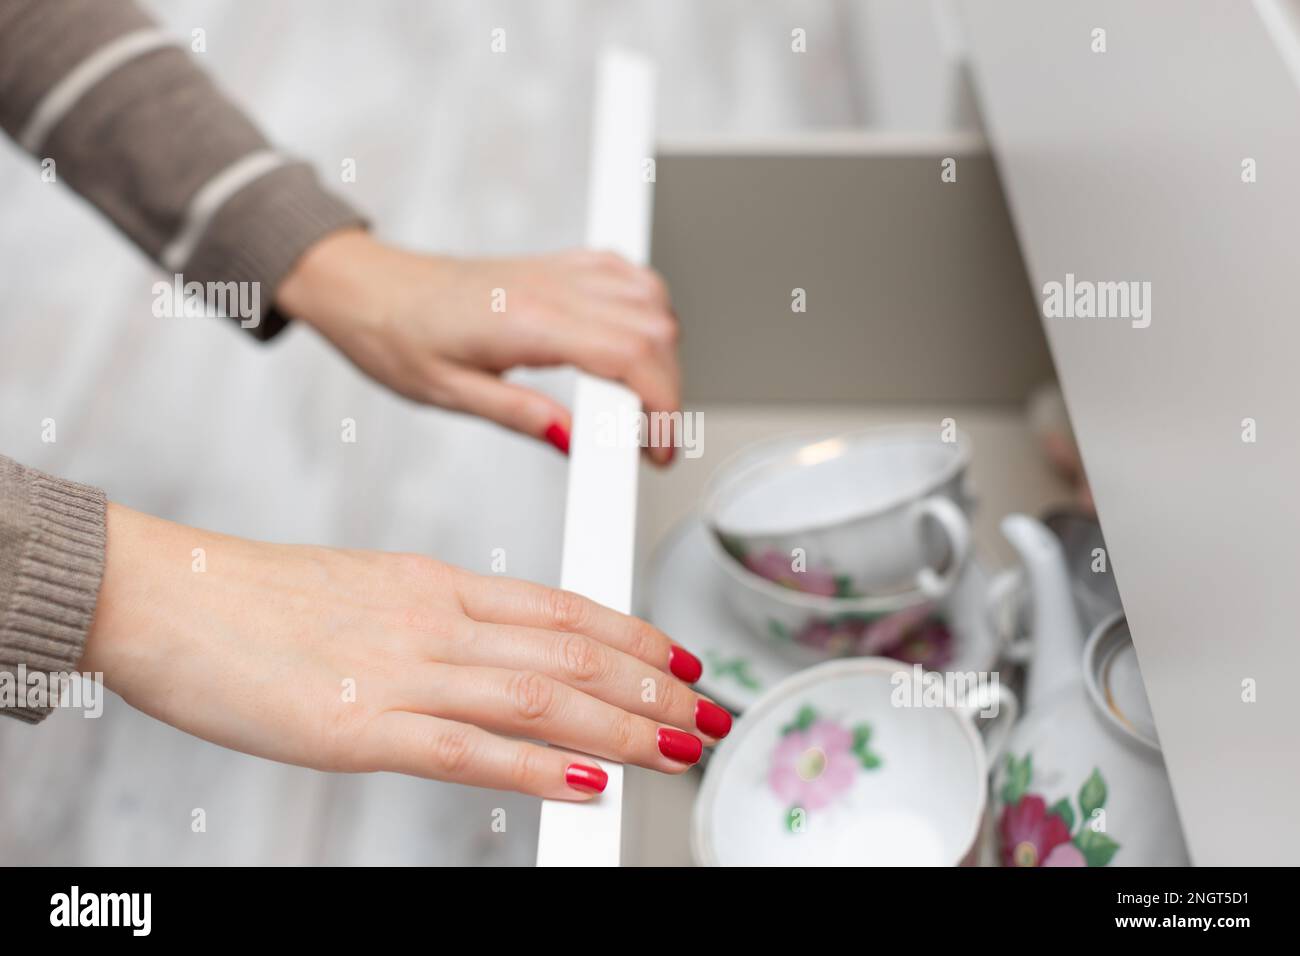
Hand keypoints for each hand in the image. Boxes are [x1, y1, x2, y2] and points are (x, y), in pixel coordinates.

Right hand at [81, 504, 728, 798]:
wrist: (165, 596)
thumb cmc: (254, 599)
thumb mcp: (368, 590)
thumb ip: (436, 620)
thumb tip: (495, 656)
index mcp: (436, 583)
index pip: (563, 607)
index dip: (634, 636)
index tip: (679, 661)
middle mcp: (435, 620)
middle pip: (572, 651)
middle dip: (653, 688)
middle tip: (708, 714)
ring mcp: (401, 671)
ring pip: (540, 696)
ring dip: (622, 726)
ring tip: (678, 748)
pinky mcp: (358, 727)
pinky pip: (468, 749)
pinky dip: (537, 768)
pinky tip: (587, 783)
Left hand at [276, 230, 679, 462]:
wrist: (366, 288)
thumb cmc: (393, 334)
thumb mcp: (449, 394)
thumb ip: (519, 415)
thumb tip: (573, 440)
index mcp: (524, 320)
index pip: (628, 356)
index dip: (662, 407)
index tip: (658, 448)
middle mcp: (549, 287)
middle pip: (654, 328)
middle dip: (668, 389)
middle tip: (650, 437)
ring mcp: (556, 270)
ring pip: (651, 296)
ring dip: (663, 351)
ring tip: (639, 398)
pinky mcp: (555, 264)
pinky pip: (626, 273)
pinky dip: (647, 308)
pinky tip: (633, 340)